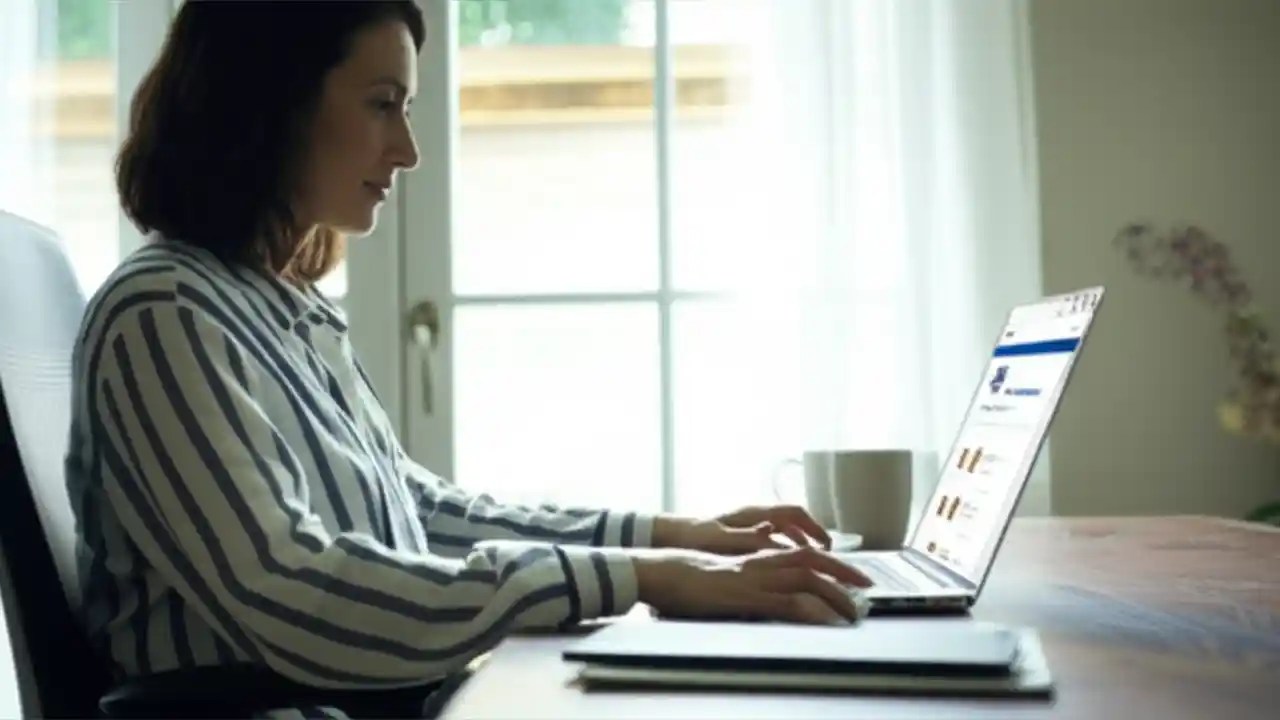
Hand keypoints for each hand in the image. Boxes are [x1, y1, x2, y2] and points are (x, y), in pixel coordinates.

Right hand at [634, 546, 873, 624]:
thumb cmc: (686, 577)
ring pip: (806, 578)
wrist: (661, 571)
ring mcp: (754, 576)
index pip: (802, 553)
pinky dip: (810, 610)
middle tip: (867, 588)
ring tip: (852, 612)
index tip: (849, 576)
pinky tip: (824, 621)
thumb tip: (767, 601)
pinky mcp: (745, 595)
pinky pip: (785, 601)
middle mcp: (760, 560)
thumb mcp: (724, 578)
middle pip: (812, 559)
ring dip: (834, 594)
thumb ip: (749, 585)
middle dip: (843, 572)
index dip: (829, 562)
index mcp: (756, 556)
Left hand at [653, 505, 832, 555]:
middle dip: (814, 536)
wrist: (667, 537)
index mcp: (753, 514)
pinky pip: (770, 539)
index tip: (828, 547)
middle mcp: (754, 516)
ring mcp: (747, 525)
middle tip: (827, 558)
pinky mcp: (739, 537)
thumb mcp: (725, 540)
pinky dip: (783, 549)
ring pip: (783, 530)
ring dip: (799, 544)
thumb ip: (755, 541)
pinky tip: (783, 568)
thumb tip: (785, 546)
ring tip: (811, 565)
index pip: (795, 513)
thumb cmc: (695, 537)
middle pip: (794, 520)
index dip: (815, 529)